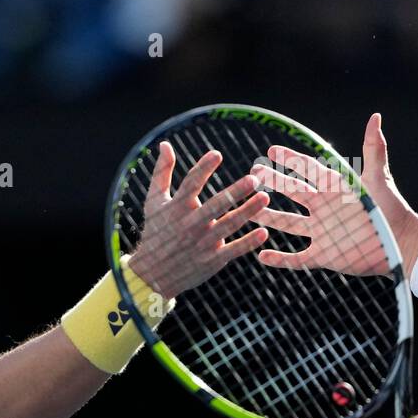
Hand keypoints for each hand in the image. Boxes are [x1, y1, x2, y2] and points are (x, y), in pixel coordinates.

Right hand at [129, 142, 270, 298]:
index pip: (191, 184)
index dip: (203, 168)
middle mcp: (190, 224)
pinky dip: (248, 242)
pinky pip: (234, 250)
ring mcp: (203, 243)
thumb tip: (165, 143)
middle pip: (215, 205)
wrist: (153, 274)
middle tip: (254, 179)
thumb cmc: (157, 231)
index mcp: (177, 207)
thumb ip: (162, 172)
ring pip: (229, 225)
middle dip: (234, 192)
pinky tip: (264, 232)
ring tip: (265, 198)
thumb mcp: (154, 201)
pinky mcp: (213, 259)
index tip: (217, 154)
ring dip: (247, 212)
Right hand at [251, 113, 417, 274]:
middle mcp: (324, 207)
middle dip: (272, 182)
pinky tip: (260, 255)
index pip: (307, 169)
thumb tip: (376, 117)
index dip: (290, 159)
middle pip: (292, 192)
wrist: (402, 245)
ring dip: (269, 216)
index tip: (272, 150)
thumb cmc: (392, 210)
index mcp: (335, 187)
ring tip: (248, 210)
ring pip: (288, 223)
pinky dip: (279, 259)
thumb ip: (374, 149)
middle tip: (253, 173)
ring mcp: (322, 231)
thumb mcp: (379, 179)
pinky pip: (296, 258)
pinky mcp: (323, 255)